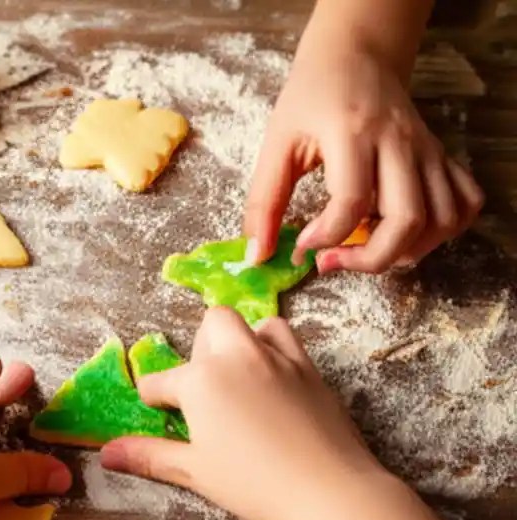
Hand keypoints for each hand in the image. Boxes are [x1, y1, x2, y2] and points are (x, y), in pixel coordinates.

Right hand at [100, 308, 386, 519]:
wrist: (329, 488)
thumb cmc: (254, 483)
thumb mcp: (194, 471)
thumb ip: (149, 455)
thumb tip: (106, 453)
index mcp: (200, 381)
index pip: (160, 382)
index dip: (154, 399)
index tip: (159, 413)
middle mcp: (236, 358)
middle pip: (209, 326)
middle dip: (198, 349)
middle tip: (202, 387)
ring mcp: (276, 358)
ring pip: (249, 324)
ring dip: (237, 340)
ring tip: (236, 375)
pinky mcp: (309, 367)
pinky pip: (285, 337)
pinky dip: (272, 346)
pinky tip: (270, 377)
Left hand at [244, 25, 483, 273]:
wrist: (354, 57)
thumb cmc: (311, 98)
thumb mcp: (276, 144)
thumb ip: (263, 202)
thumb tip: (258, 255)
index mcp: (352, 133)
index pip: (351, 202)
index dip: (325, 237)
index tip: (302, 245)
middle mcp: (399, 142)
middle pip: (407, 220)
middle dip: (369, 259)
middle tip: (332, 261)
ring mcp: (427, 150)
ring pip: (442, 220)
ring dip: (407, 251)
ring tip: (366, 248)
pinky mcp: (441, 156)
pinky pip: (464, 203)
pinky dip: (442, 230)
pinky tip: (404, 232)